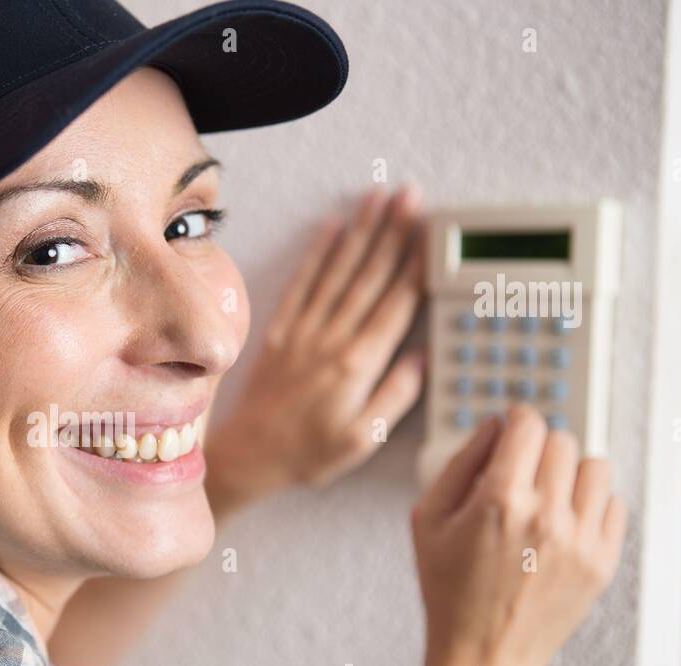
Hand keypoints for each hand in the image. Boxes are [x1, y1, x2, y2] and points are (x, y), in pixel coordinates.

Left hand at [206, 186, 425, 514]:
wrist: (249, 456)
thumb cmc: (309, 453)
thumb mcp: (363, 438)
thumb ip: (395, 395)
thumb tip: (421, 356)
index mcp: (358, 365)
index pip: (395, 302)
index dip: (415, 262)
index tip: (431, 229)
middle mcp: (330, 339)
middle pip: (369, 276)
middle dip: (393, 231)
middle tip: (410, 194)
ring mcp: (303, 331)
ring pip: (338, 271)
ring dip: (361, 231)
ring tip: (379, 197)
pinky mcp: (279, 331)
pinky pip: (301, 284)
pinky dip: (317, 253)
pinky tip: (332, 226)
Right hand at [410, 405, 626, 665]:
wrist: (483, 655)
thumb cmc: (448, 591)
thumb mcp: (428, 519)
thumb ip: (459, 463)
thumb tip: (493, 427)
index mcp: (499, 500)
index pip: (528, 425)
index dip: (517, 419)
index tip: (513, 426)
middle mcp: (546, 516)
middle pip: (562, 441)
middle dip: (538, 446)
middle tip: (521, 468)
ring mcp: (580, 541)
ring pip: (595, 468)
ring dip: (570, 471)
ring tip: (548, 493)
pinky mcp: (601, 563)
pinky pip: (615, 506)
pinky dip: (592, 504)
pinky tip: (565, 520)